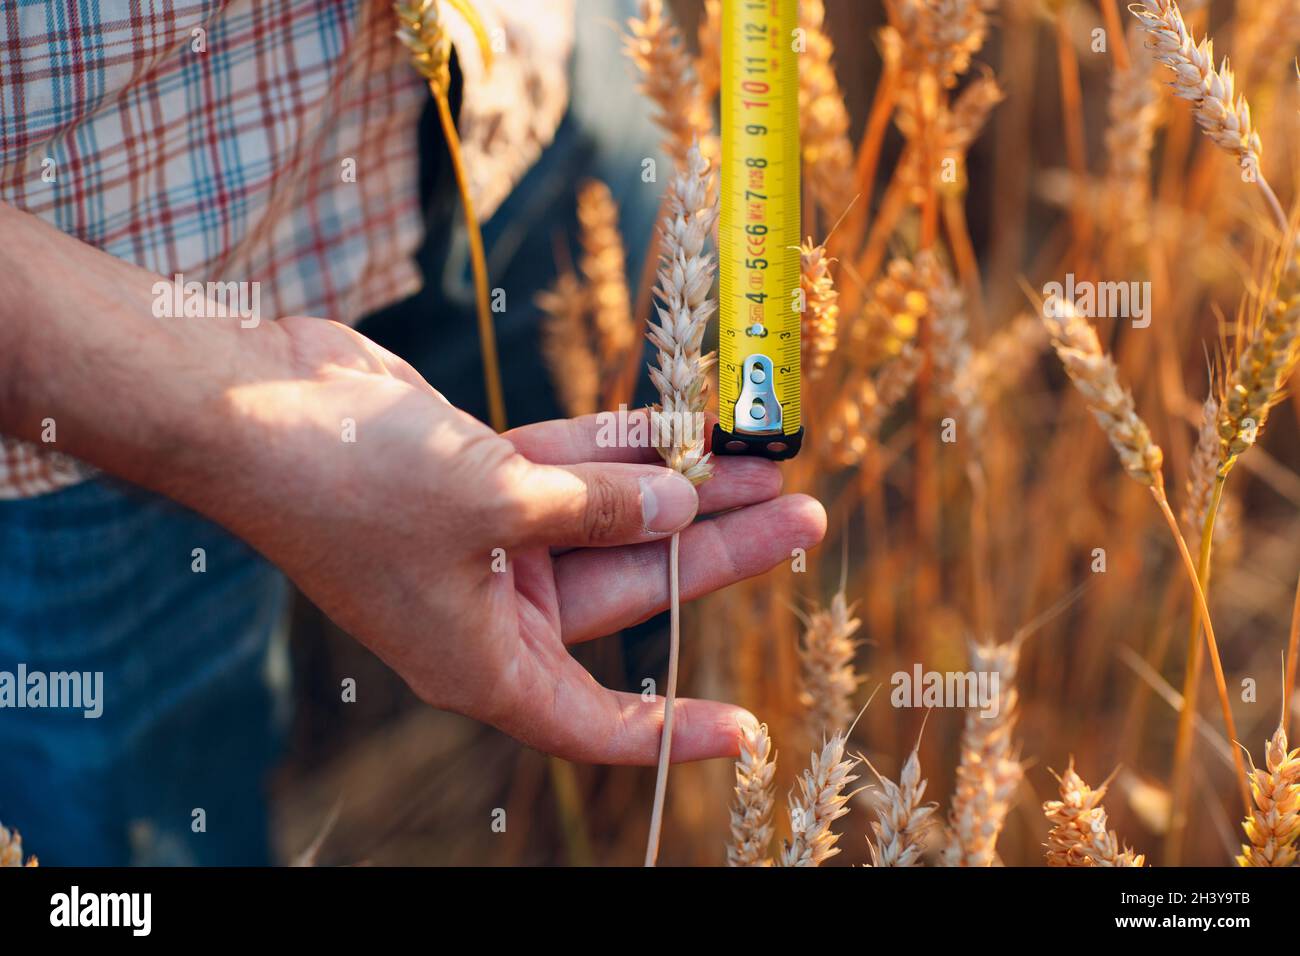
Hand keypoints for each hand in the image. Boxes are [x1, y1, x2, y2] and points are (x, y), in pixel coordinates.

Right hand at [0, 202, 825, 764]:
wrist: (250, 403)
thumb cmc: (349, 479)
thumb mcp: (492, 501)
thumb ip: (596, 504)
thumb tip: (677, 498)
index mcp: (481, 659)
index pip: (594, 721)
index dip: (673, 731)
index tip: (747, 729)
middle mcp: (490, 608)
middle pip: (628, 589)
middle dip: (713, 548)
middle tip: (800, 515)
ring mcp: (486, 536)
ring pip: (608, 517)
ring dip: (677, 487)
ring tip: (761, 460)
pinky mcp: (479, 473)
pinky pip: (568, 465)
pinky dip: (618, 445)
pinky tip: (681, 424)